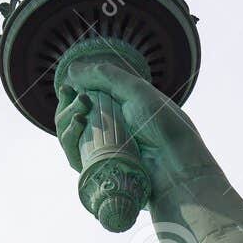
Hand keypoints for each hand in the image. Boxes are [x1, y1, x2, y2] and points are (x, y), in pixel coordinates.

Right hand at [54, 60, 212, 199]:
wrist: (178, 165)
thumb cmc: (164, 127)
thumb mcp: (138, 92)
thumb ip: (106, 76)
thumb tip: (72, 70)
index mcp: (120, 113)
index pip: (85, 103)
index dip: (72, 95)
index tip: (68, 87)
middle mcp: (110, 133)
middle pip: (72, 119)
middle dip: (67, 106)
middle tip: (80, 99)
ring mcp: (104, 153)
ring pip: (69, 138)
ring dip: (65, 121)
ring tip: (78, 114)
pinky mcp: (100, 172)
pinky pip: (75, 157)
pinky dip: (69, 140)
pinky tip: (76, 125)